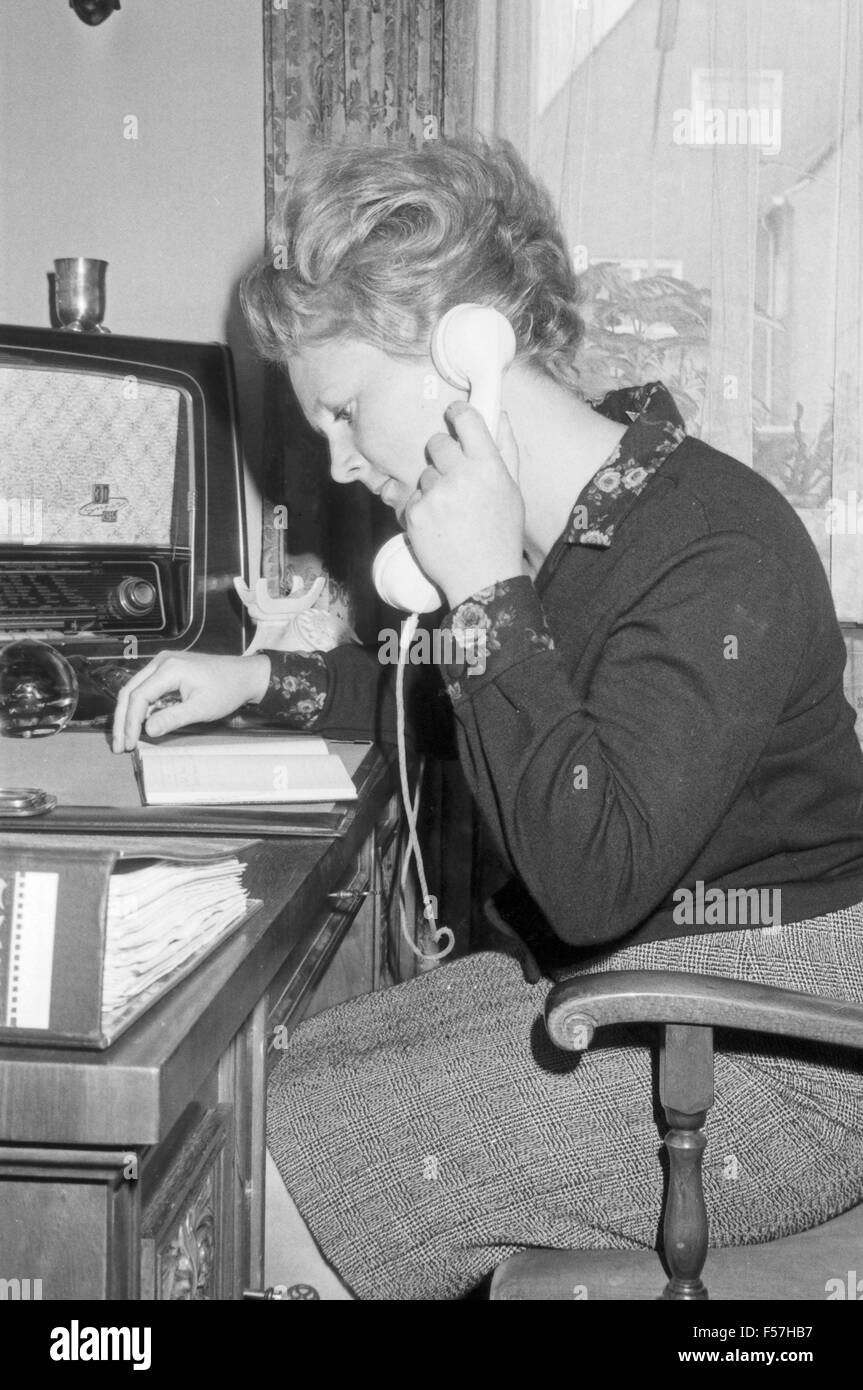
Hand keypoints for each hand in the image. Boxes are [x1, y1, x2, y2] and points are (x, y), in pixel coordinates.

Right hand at [111, 651, 270, 752]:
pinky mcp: (167, 670)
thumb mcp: (201, 708)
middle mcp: (161, 662)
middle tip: (118, 745)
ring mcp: (163, 664)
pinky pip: (146, 688)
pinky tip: (139, 726)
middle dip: (122, 721)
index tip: (130, 743)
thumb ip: (173, 718)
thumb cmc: (227, 690)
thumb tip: (147, 730)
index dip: (130, 723)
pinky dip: (140, 708)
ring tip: (125, 739)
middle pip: (129, 692)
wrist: (245, 676)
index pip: (138, 696)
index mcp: (169, 668)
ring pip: (134, 690)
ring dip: (128, 715)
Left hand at [405, 404, 524, 608]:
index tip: (453, 414)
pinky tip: (439, 526)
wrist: (483, 578)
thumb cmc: (501, 534)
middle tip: (452, 474)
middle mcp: (461, 476)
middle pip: (436, 443)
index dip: (458, 413)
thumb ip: (506, 450)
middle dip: (441, 453)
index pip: (467, 420)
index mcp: (488, 466)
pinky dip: (423, 510)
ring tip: (451, 513)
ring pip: (424, 474)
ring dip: (433, 487)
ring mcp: (435, 495)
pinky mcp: (416, 514)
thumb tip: (500, 415)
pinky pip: (414, 498)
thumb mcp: (513, 491)